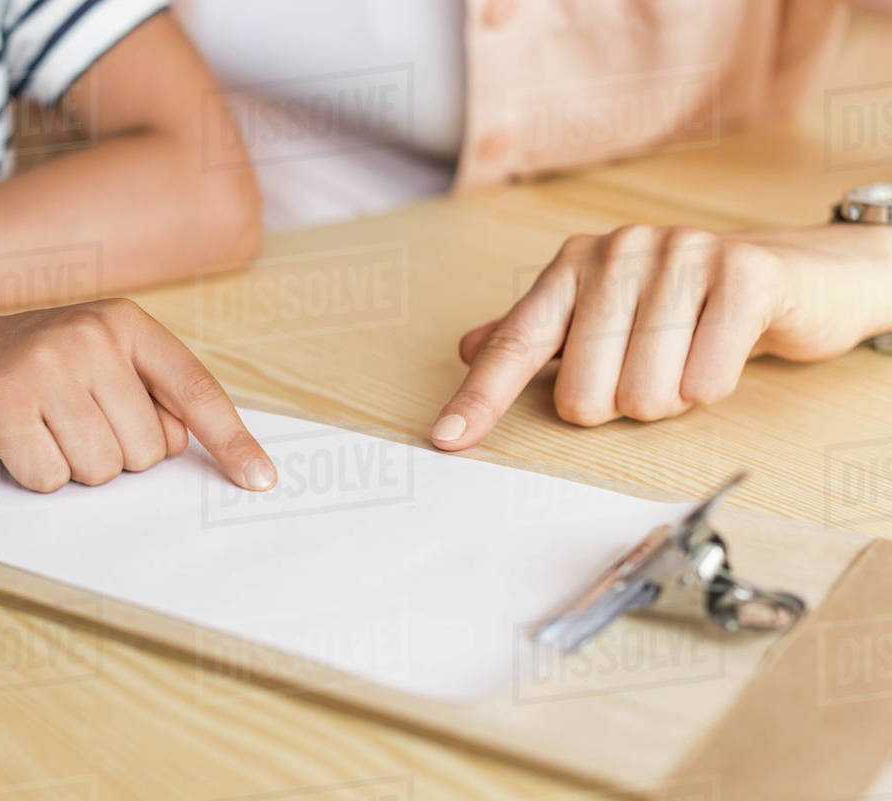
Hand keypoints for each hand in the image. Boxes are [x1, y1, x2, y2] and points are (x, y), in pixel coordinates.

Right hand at [0, 298, 276, 492]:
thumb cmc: (26, 370)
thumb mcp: (94, 364)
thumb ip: (148, 398)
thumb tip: (183, 446)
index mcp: (125, 324)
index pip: (196, 391)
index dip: (232, 441)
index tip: (260, 480)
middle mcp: (90, 338)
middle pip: (146, 450)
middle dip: (113, 454)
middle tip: (69, 423)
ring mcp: (45, 368)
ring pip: (102, 470)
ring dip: (72, 467)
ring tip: (41, 428)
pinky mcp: (3, 406)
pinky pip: (51, 479)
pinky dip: (34, 474)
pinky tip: (11, 439)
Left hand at [430, 224, 891, 449]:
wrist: (793, 276)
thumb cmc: (685, 307)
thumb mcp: (603, 317)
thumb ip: (538, 335)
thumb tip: (468, 348)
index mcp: (572, 267)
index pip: (516, 343)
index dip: (481, 398)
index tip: (446, 441)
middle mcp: (617, 252)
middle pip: (583, 393)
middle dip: (620, 407)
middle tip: (651, 371)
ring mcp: (680, 254)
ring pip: (645, 394)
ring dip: (670, 400)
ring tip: (688, 359)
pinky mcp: (741, 273)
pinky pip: (705, 379)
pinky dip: (712, 386)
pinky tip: (721, 353)